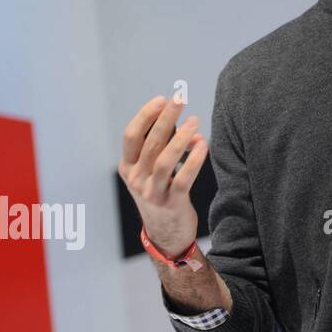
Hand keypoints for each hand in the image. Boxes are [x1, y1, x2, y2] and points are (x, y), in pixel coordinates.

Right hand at [118, 95, 205, 258]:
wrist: (165, 233)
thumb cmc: (161, 192)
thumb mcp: (153, 170)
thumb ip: (163, 147)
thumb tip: (186, 124)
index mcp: (127, 167)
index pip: (131, 136)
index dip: (145, 116)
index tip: (161, 99)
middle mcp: (135, 179)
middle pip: (150, 143)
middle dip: (165, 118)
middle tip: (180, 99)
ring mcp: (152, 192)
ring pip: (164, 160)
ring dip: (180, 138)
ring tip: (195, 121)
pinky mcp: (171, 203)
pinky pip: (183, 179)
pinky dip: (194, 160)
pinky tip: (204, 144)